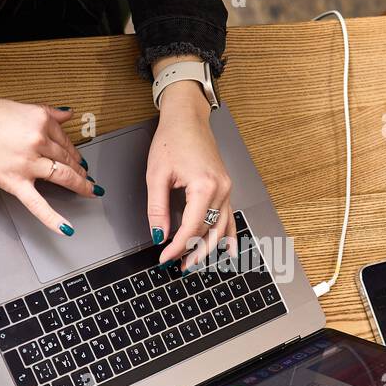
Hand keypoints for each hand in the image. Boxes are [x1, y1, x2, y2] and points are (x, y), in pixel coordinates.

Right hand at [0, 93, 97, 235]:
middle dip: (79, 167)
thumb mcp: (13, 106)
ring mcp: (27, 163)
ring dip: (80, 185)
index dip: (73, 148)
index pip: (64, 137)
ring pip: (63, 176)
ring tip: (89, 191)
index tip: (78, 155)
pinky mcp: (13, 181)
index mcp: (38, 119)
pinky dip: (54, 218)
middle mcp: (36, 140)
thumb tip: (66, 113)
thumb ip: (44, 111)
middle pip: (66, 157)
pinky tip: (67, 228)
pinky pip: (38, 204)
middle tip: (86, 174)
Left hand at [146, 76, 236, 268]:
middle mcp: (221, 189)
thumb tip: (159, 235)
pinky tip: (228, 251)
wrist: (187, 119)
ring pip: (221, 228)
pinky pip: (229, 217)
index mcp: (204, 186)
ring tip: (194, 263)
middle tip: (178, 266)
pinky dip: (228, 236)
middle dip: (193, 252)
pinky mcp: (226, 188)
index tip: (164, 257)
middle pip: (209, 232)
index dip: (177, 247)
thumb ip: (157, 208)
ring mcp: (227, 189)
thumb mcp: (156, 175)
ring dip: (209, 248)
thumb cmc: (173, 139)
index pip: (191, 228)